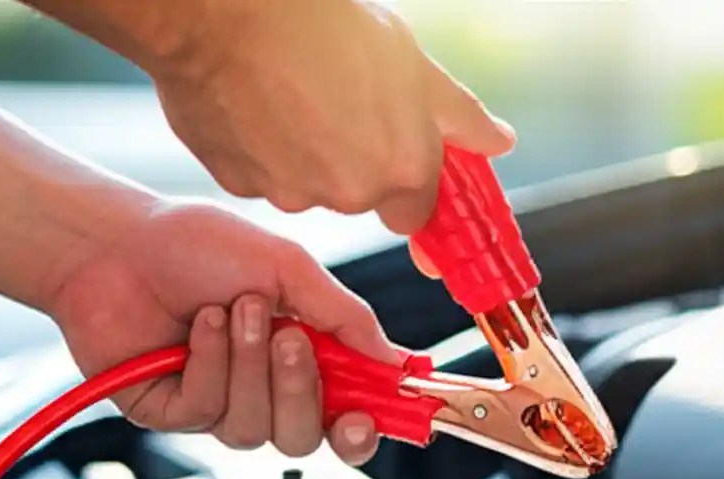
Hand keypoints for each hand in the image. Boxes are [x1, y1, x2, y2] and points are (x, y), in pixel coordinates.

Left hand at [47, 197, 395, 463]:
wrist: (117, 242)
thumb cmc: (196, 245)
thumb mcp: (290, 267)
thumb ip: (347, 317)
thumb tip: (392, 360)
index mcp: (303, 356)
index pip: (344, 415)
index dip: (361, 428)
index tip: (367, 417)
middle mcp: (262, 389)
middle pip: (304, 437)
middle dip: (300, 389)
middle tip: (290, 338)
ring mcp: (216, 405)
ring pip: (255, 430)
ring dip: (249, 367)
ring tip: (232, 313)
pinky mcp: (172, 413)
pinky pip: (207, 413)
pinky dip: (209, 365)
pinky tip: (198, 328)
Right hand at [145, 0, 514, 232]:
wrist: (226, 15)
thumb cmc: (322, 28)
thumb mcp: (413, 63)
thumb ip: (461, 116)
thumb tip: (498, 142)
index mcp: (401, 170)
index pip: (417, 214)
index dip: (410, 184)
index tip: (401, 163)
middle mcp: (350, 194)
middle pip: (362, 196)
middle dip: (358, 161)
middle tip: (343, 102)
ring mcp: (290, 193)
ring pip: (309, 185)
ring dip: (309, 154)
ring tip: (296, 92)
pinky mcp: (238, 183)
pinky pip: (261, 175)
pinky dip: (263, 149)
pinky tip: (259, 101)